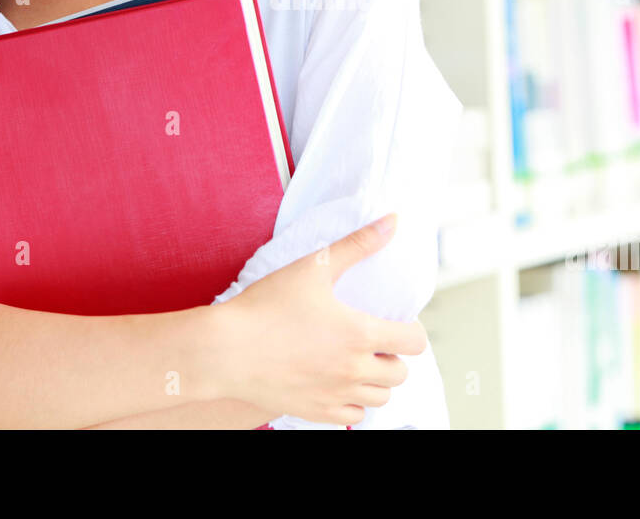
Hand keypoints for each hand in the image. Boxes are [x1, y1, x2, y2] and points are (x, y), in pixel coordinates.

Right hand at [211, 213, 426, 425]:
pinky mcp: (315, 412)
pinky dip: (354, 402)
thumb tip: (392, 222)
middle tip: (374, 341)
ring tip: (358, 362)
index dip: (411, 330)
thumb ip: (357, 244)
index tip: (395, 323)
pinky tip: (339, 384)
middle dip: (393, 356)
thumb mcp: (314, 266)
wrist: (225, 349)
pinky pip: (354, 417)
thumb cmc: (266, 306)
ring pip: (380, 398)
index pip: (414, 342)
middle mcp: (353, 369)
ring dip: (376, 381)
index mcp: (359, 334)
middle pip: (400, 373)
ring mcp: (335, 394)